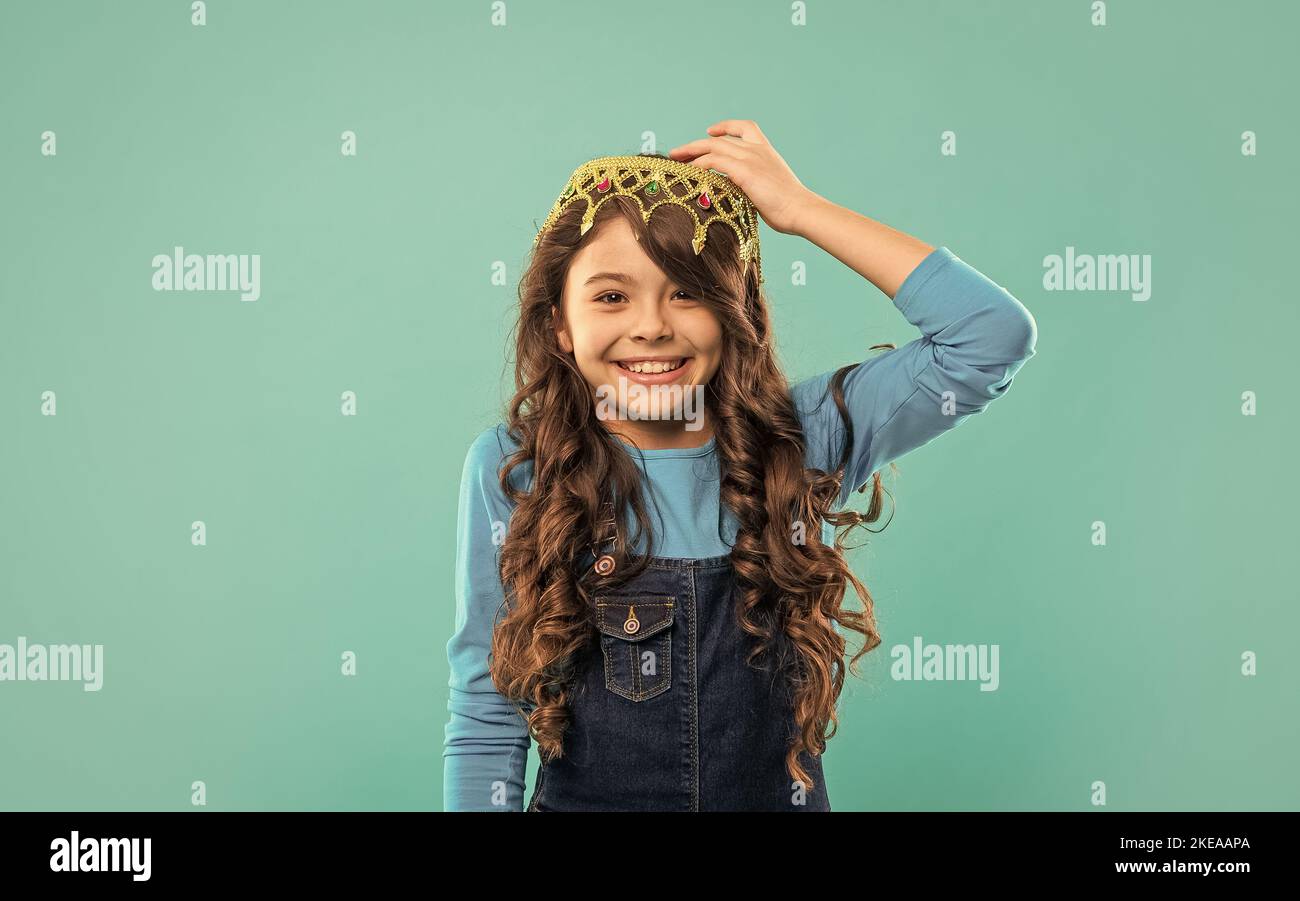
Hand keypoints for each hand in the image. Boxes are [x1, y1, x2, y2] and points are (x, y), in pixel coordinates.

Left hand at [667, 120, 819, 235]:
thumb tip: (735, 196)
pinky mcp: (744, 171)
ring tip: (675, 160)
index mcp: (766, 151)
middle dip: (696, 145)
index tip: (710, 131)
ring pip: (712, 147)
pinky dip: (699, 165)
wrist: (801, 210)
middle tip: (678, 152)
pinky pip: (714, 162)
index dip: (725, 127)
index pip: (746, 127)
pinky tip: (689, 171)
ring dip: (690, 152)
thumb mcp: (770, 190)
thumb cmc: (789, 208)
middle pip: (719, 140)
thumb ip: (753, 186)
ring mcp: (750, 158)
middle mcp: (757, 150)